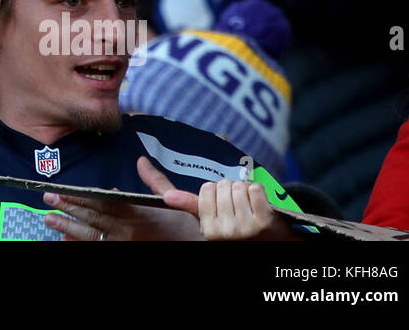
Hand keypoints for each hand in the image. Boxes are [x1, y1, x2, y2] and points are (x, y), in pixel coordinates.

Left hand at [43, 156, 201, 240]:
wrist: (196, 247)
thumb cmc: (186, 226)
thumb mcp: (172, 200)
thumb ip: (154, 181)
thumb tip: (141, 160)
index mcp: (138, 213)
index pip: (104, 202)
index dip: (82, 196)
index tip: (64, 190)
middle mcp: (128, 231)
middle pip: (93, 218)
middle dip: (69, 208)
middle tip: (48, 199)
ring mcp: (124, 246)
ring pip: (91, 236)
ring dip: (69, 227)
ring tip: (49, 219)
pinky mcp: (124, 255)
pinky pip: (99, 250)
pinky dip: (81, 245)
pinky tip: (66, 240)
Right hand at [163, 178, 295, 240]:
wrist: (267, 245)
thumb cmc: (230, 227)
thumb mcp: (203, 216)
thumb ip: (174, 194)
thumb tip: (141, 163)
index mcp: (207, 229)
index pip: (207, 189)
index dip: (215, 193)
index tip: (221, 207)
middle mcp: (224, 231)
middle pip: (223, 186)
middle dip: (230, 192)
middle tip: (236, 209)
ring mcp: (245, 227)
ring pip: (238, 186)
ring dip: (244, 192)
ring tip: (247, 208)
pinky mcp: (265, 221)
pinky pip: (254, 188)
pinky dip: (258, 193)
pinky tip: (259, 206)